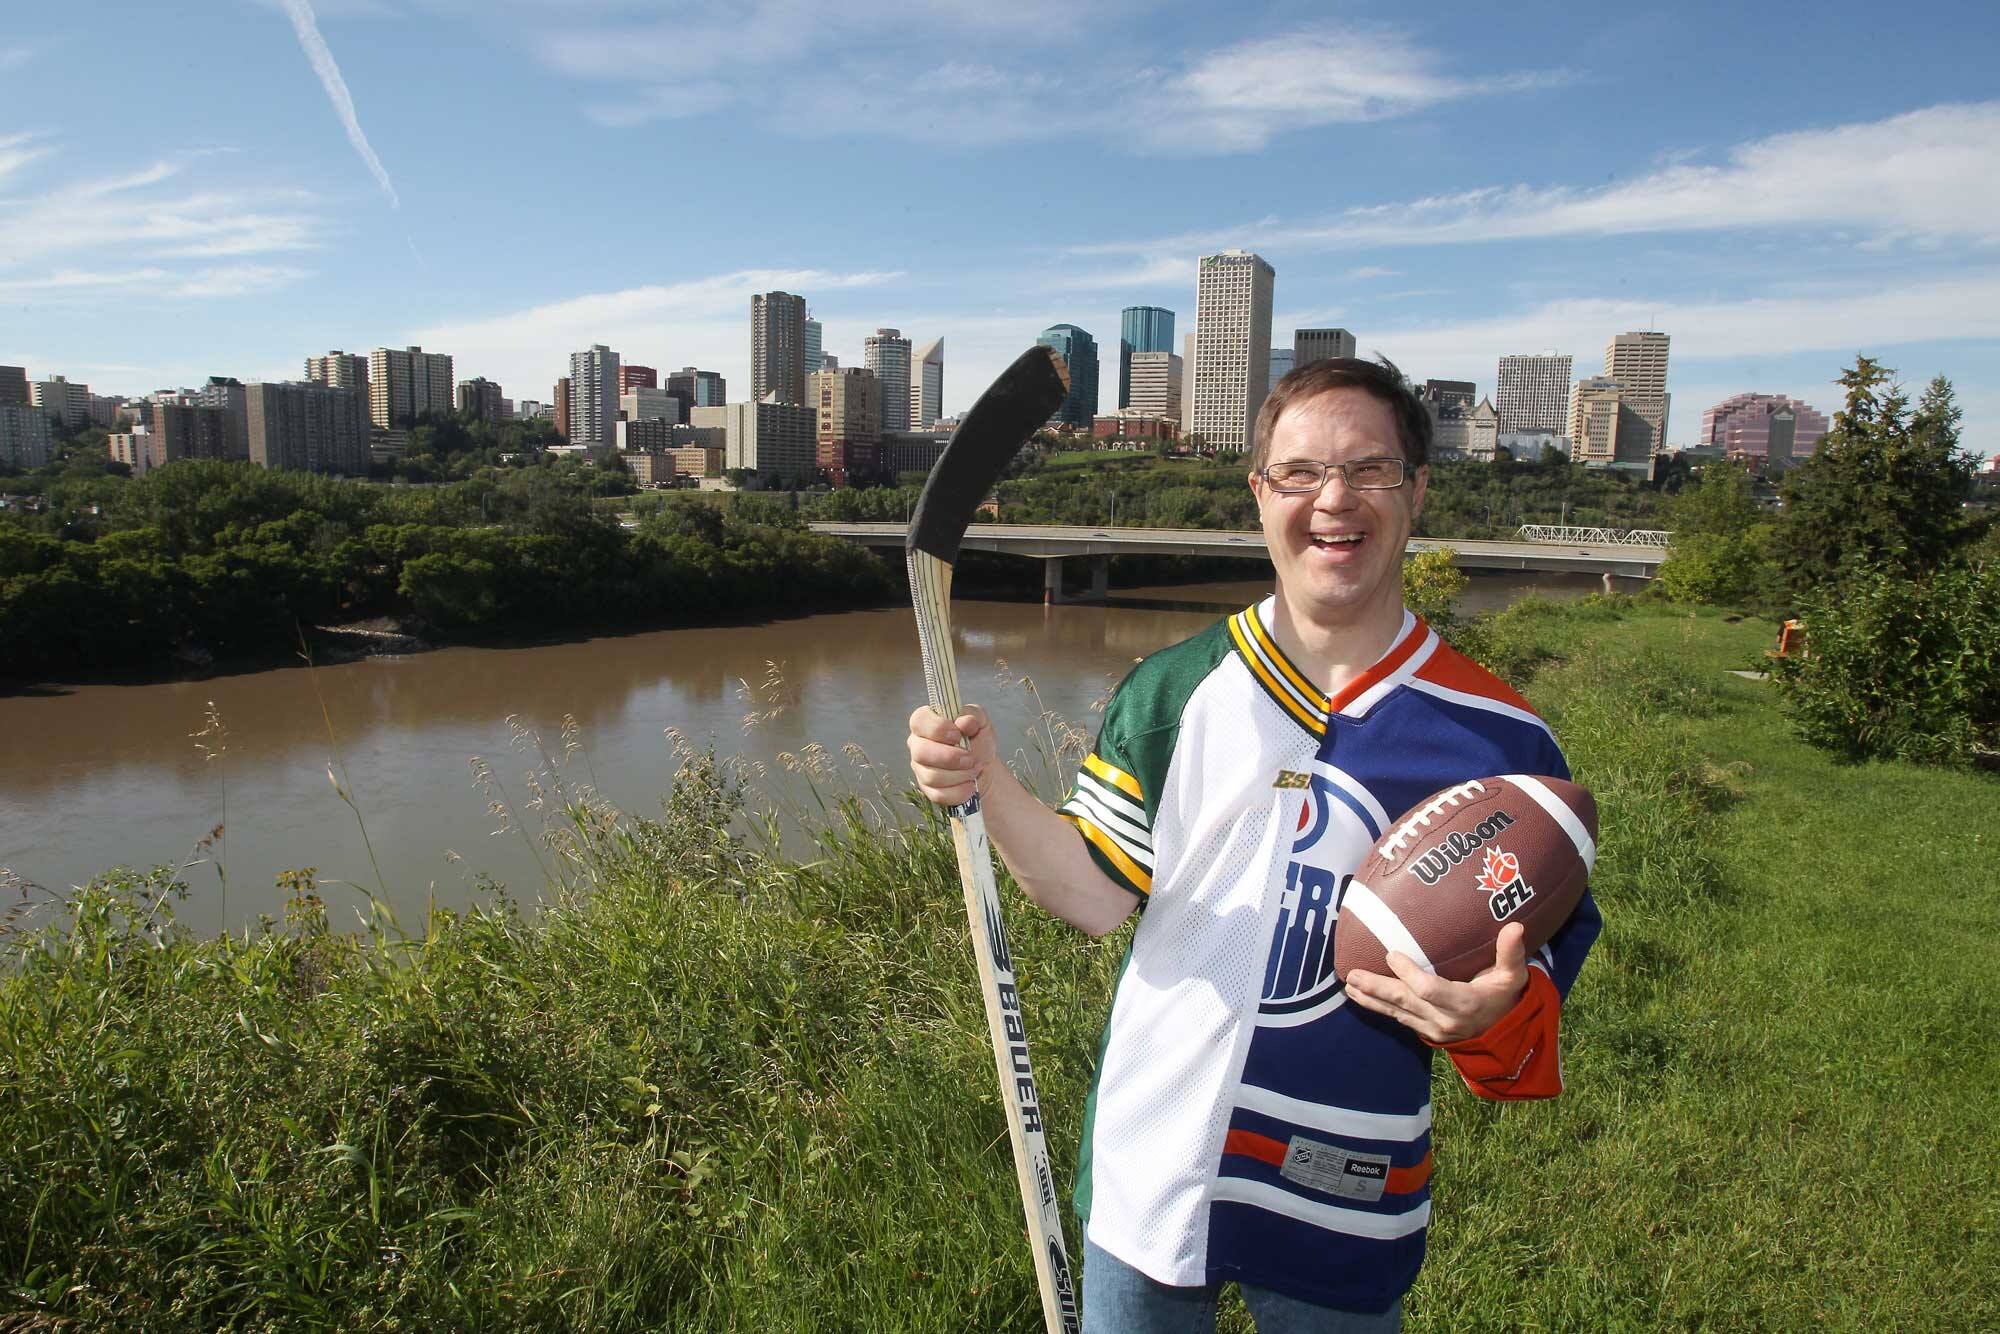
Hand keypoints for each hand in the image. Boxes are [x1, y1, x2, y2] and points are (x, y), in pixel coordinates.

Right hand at [907, 704, 995, 806]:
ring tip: (974, 770)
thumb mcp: (980, 722)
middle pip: (921, 752)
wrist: (983, 766)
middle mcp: (918, 745)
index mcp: (926, 722)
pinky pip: (938, 795)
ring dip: (959, 775)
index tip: (957, 735)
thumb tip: (964, 722)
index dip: (937, 728)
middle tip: (970, 758)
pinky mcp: (927, 789)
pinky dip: (959, 791)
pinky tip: (970, 786)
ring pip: (931, 776)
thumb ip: (973, 715)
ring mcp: (920, 769)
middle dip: (950, 757)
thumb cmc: (977, 740)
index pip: (919, 720)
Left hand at [1343, 922, 1529, 1044]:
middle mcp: (1445, 1019)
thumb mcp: (1513, 976)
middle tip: (1353, 974)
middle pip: (1405, 1002)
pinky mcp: (1425, 1032)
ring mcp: (1433, 1029)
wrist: (1504, 1033)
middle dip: (1378, 988)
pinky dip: (1378, 1007)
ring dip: (1371, 999)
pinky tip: (1360, 996)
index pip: (1430, 990)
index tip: (1391, 954)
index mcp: (1465, 1003)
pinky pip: (1398, 1019)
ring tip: (1349, 985)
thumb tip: (1516, 926)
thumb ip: (1511, 953)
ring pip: (1397, 1012)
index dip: (1409, 974)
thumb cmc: (1505, 996)